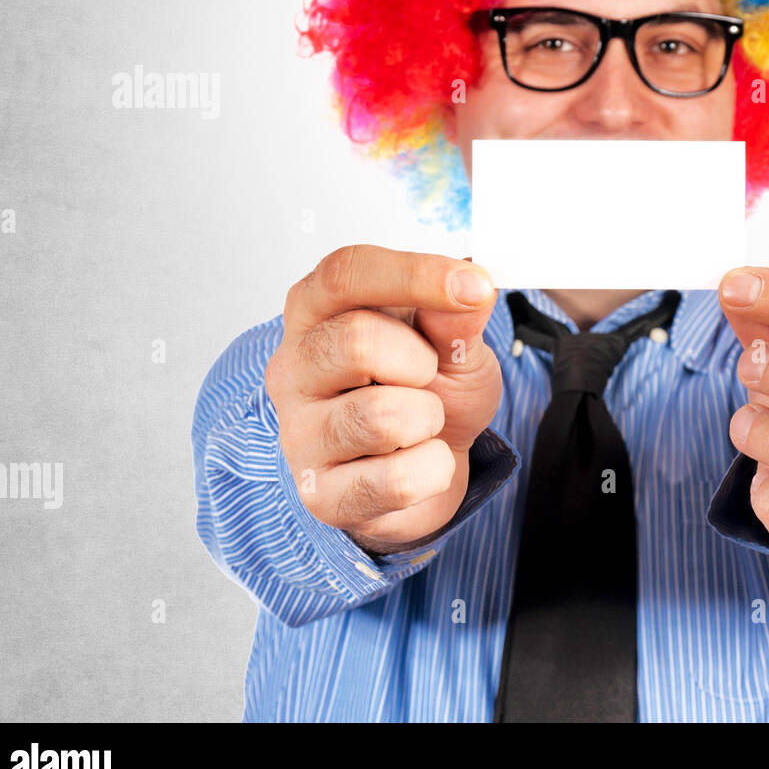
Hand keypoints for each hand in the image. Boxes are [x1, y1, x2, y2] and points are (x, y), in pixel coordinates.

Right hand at [264, 245, 501, 553]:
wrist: (428, 468)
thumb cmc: (430, 391)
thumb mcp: (454, 342)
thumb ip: (457, 316)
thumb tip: (471, 288)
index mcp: (317, 310)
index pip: (346, 273)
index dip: (415, 275)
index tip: (475, 286)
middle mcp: (293, 367)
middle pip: (357, 341)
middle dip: (421, 360)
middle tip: (428, 374)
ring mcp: (298, 434)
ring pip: (381, 416)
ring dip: (428, 418)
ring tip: (421, 421)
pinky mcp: (320, 494)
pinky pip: (397, 479)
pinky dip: (433, 470)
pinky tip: (417, 462)